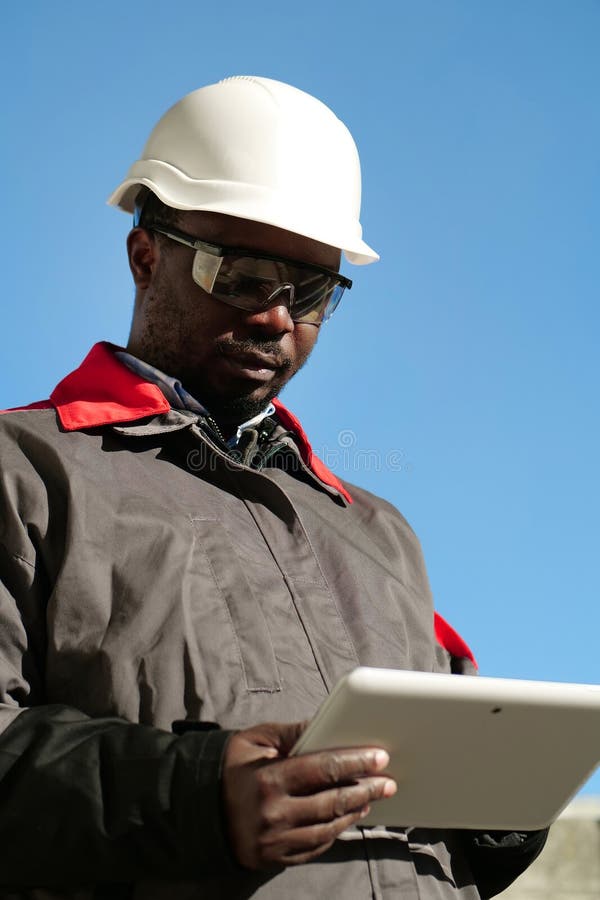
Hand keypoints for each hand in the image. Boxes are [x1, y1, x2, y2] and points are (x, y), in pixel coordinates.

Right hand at [221, 721, 395, 869]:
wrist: (198, 811)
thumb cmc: (229, 769)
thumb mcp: (253, 741)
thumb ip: (290, 733)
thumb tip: (323, 724)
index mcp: (269, 780)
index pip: (322, 769)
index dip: (354, 761)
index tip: (379, 757)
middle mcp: (274, 814)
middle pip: (331, 802)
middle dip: (365, 789)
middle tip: (388, 781)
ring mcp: (275, 841)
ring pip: (328, 829)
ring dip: (354, 812)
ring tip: (371, 798)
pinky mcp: (275, 858)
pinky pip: (315, 848)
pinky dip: (335, 833)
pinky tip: (347, 818)